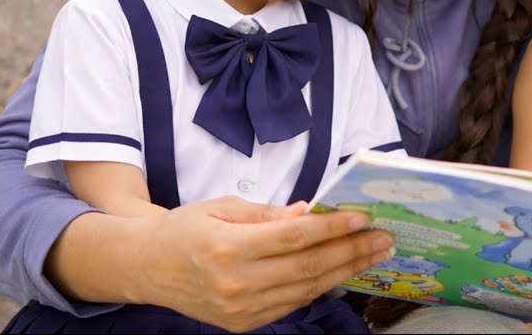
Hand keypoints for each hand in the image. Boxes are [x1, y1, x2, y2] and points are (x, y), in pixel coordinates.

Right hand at [133, 197, 392, 331]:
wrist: (148, 268)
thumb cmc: (186, 229)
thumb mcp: (221, 208)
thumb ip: (267, 213)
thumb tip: (310, 212)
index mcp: (228, 247)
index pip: (293, 238)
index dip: (331, 228)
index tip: (362, 218)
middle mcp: (236, 283)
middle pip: (307, 267)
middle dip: (351, 252)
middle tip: (383, 238)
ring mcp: (240, 309)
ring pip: (305, 290)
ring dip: (345, 271)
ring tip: (373, 254)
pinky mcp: (243, 324)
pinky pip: (292, 304)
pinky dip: (320, 287)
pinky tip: (342, 271)